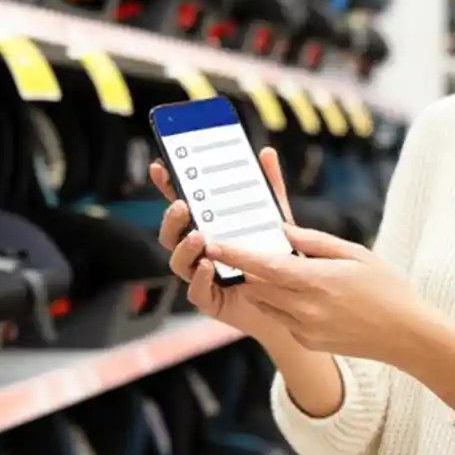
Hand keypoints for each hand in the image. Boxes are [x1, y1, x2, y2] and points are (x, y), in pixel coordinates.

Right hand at [150, 147, 296, 344]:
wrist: (293, 301)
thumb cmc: (278, 257)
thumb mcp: (276, 219)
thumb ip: (270, 188)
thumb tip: (266, 153)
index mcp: (209, 228)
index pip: (182, 204)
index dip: (168, 186)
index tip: (161, 168)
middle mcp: (199, 251)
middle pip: (172, 232)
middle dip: (172, 218)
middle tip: (182, 205)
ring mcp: (201, 275)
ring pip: (178, 260)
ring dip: (183, 246)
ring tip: (198, 235)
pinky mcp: (210, 300)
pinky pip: (195, 291)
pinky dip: (198, 277)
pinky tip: (207, 266)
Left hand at [208, 224, 433, 364]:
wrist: (407, 336)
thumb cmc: (386, 288)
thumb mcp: (355, 254)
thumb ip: (314, 241)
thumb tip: (282, 230)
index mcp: (315, 281)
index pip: (262, 265)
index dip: (233, 253)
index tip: (212, 242)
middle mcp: (304, 309)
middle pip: (256, 284)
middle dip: (245, 268)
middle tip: (241, 248)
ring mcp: (304, 329)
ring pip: (265, 302)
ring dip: (262, 286)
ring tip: (274, 269)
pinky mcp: (308, 342)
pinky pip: (282, 318)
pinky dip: (281, 303)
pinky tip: (302, 293)